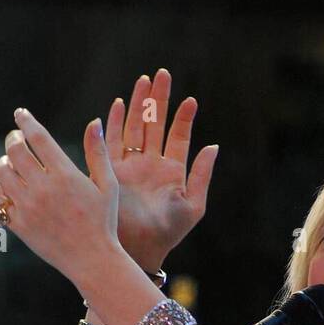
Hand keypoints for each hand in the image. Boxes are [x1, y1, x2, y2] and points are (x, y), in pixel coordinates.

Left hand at [0, 109, 120, 286]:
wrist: (92, 259)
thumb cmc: (103, 221)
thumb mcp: (108, 185)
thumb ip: (98, 152)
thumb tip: (94, 121)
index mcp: (65, 175)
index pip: (38, 138)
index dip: (26, 122)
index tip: (21, 114)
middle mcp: (43, 189)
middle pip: (15, 151)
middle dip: (13, 139)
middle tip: (16, 138)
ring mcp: (28, 207)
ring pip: (1, 173)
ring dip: (3, 163)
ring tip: (11, 163)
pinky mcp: (19, 225)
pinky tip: (6, 189)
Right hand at [105, 69, 217, 270]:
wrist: (139, 250)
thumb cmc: (167, 233)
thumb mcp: (193, 205)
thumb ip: (202, 175)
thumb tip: (213, 146)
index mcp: (171, 172)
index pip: (178, 137)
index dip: (184, 118)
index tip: (191, 100)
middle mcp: (149, 165)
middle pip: (154, 125)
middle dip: (158, 100)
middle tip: (162, 74)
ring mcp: (129, 166)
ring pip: (134, 128)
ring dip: (139, 105)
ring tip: (144, 81)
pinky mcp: (110, 171)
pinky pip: (111, 142)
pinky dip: (115, 123)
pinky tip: (119, 104)